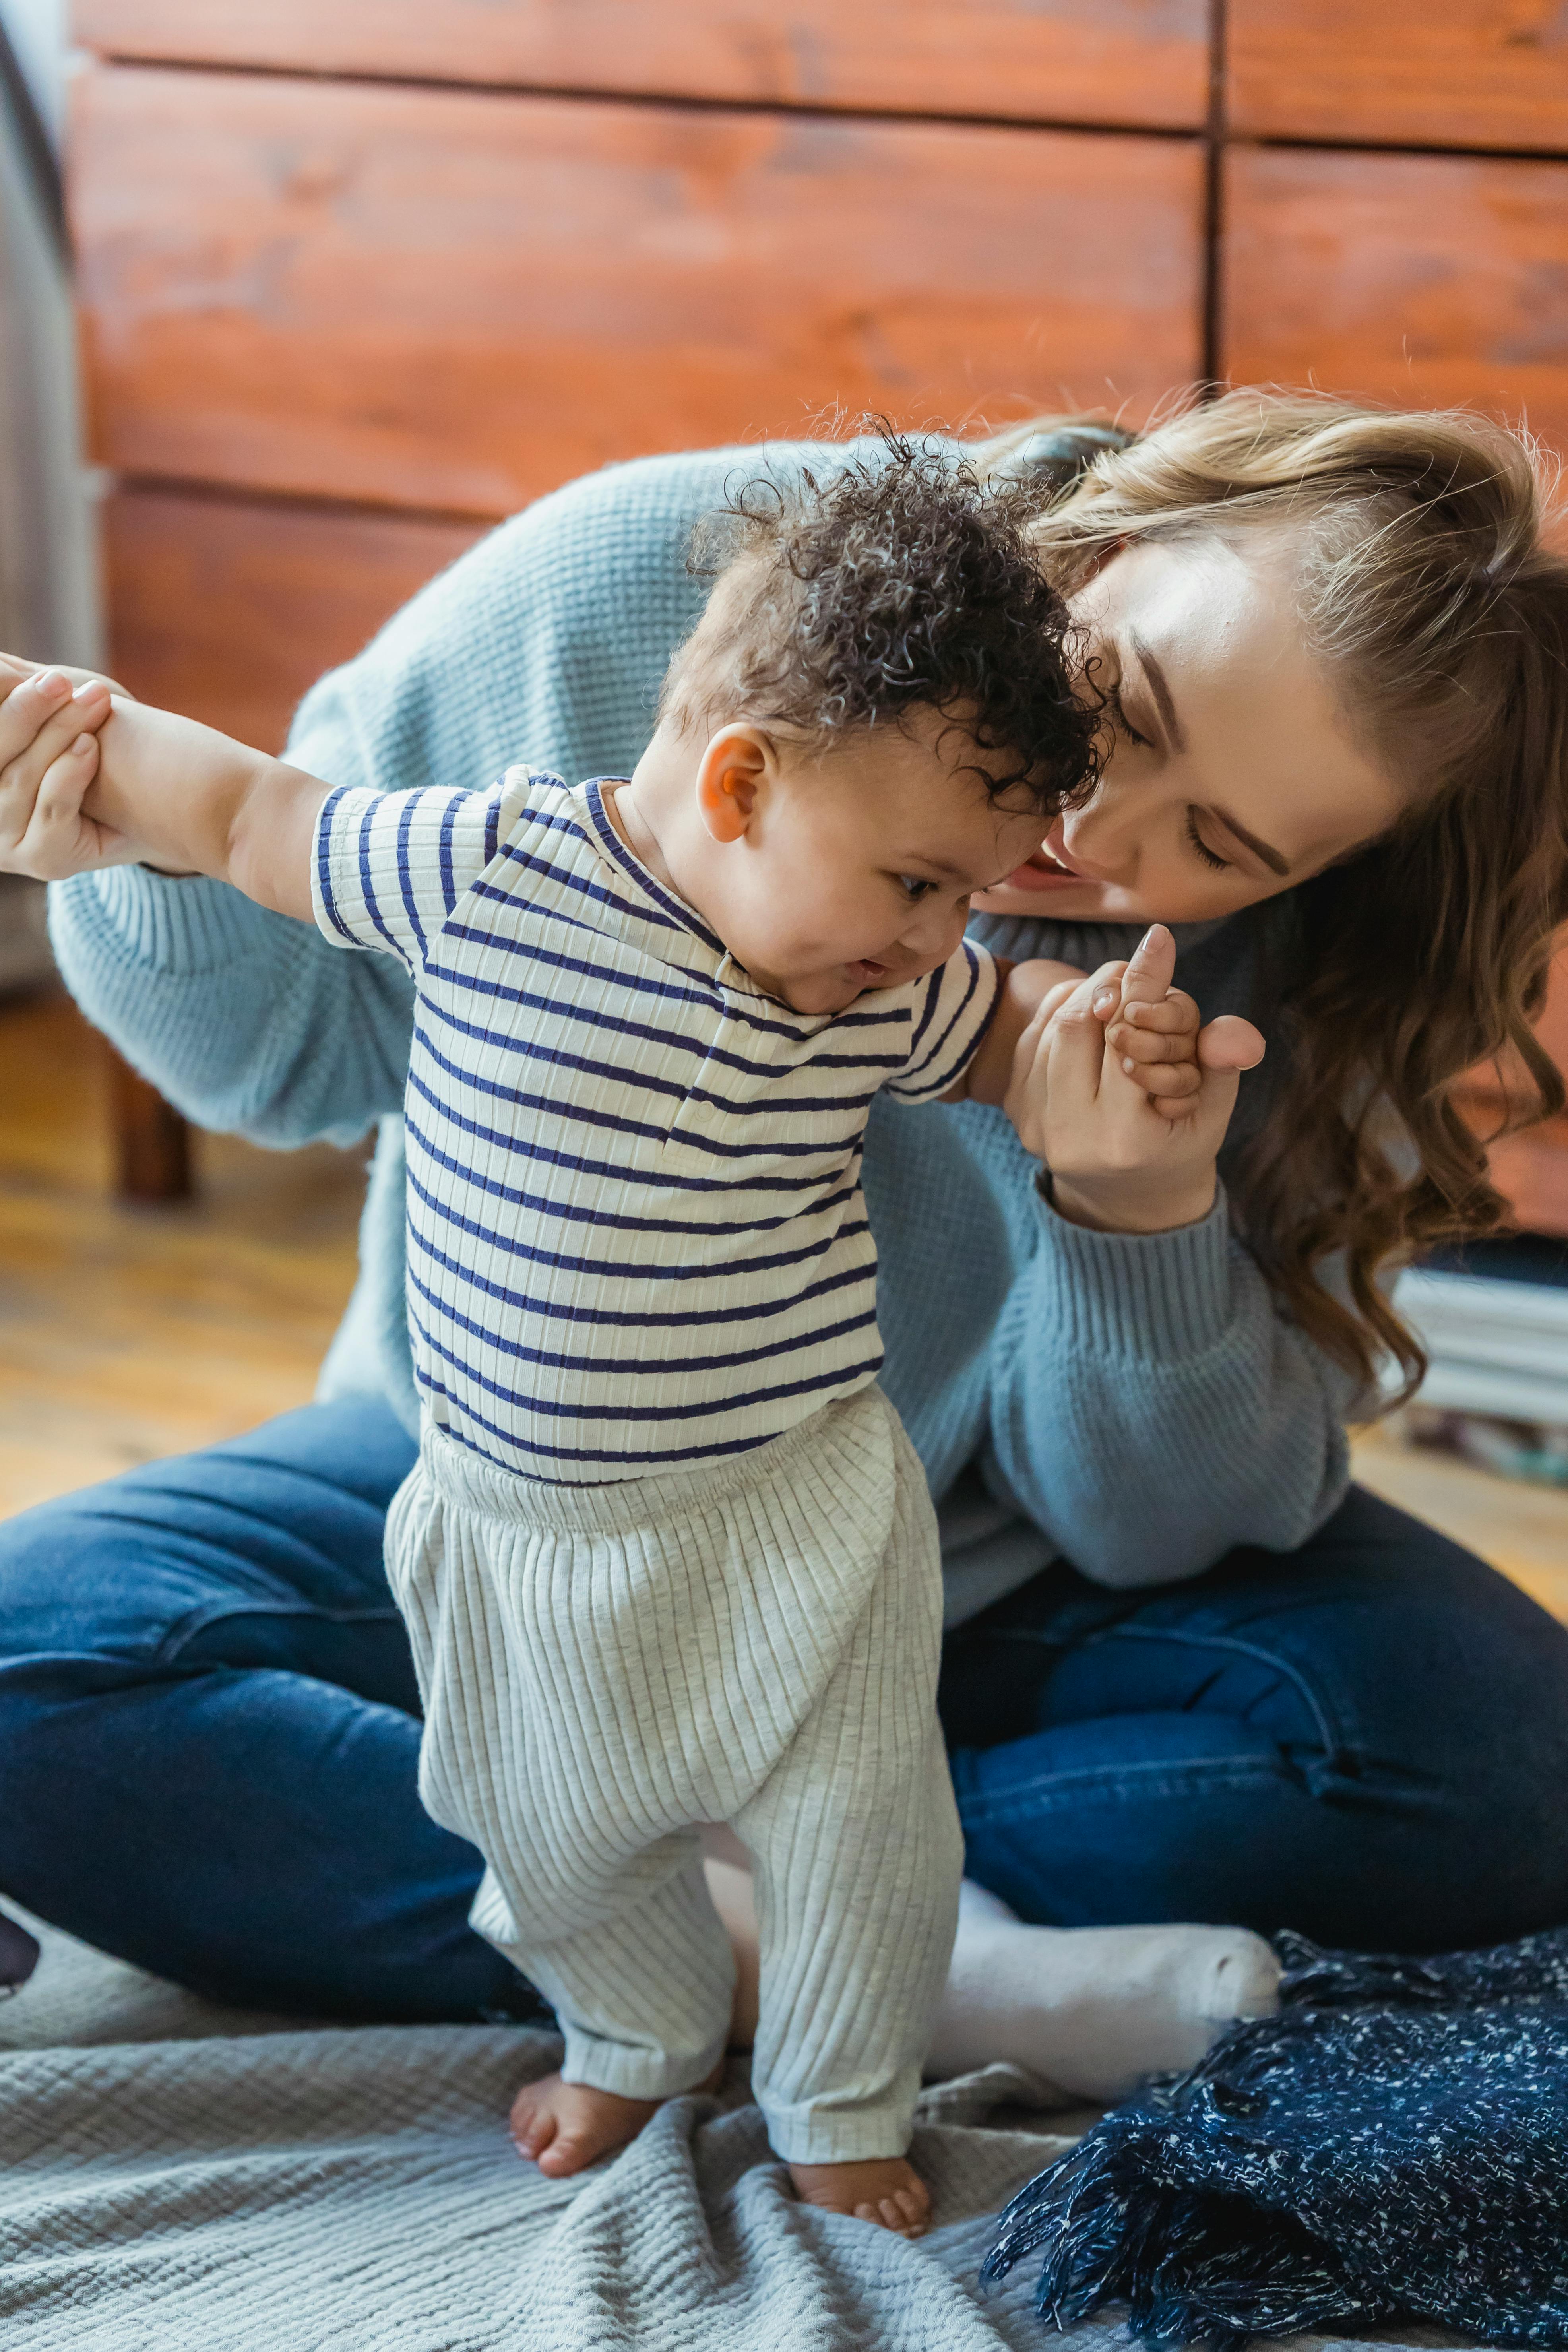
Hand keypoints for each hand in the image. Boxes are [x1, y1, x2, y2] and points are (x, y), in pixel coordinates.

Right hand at [0, 665, 131, 878]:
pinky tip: (89, 746)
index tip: (41, 673)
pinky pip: (51, 812)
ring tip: (92, 701)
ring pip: (21, 780)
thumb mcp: (49, 710)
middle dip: (27, 712)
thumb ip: (14, 690)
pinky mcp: (42, 862)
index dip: (4, 701)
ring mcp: (7, 844)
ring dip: (59, 734)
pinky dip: (70, 774)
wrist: (162, 801)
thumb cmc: (96, 743)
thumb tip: (0, 665)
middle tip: (61, 680)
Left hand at [1004, 923, 1264, 1233]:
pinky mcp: (1017, 1112)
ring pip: (1054, 1027)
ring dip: (1088, 997)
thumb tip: (1233, 1032)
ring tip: (1120, 998)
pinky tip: (1092, 1015)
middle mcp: (1071, 1136)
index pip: (1126, 1040)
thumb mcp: (1213, 1107)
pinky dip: (1063, 1012)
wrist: (1127, 1192)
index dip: (1143, 986)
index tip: (1159, 939)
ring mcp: (1036, 1126)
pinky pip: (1034, 1038)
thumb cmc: (1180, 1140)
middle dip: (1112, 988)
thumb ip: (1223, 1064)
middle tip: (1138, 974)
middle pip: (1079, 1025)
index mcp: (1126, 1140)